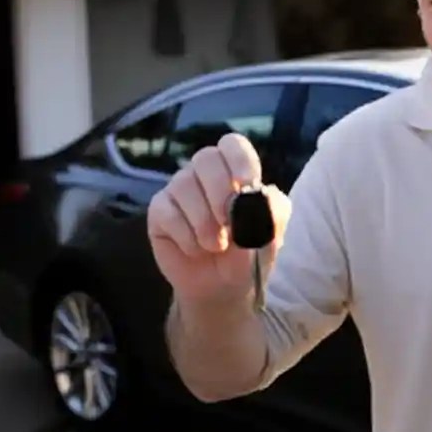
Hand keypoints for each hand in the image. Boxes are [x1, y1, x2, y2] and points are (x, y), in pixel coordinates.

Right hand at [147, 133, 290, 306]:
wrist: (224, 286)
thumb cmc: (249, 252)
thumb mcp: (271, 233)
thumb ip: (273, 210)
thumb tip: (261, 194)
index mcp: (234, 170)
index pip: (232, 145)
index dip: (239, 160)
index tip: (247, 184)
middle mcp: (204, 173)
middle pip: (205, 158)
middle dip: (219, 192)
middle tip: (229, 224)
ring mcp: (179, 189)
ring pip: (183, 185)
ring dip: (204, 222)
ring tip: (217, 246)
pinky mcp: (159, 211)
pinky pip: (167, 212)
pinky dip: (186, 236)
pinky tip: (196, 250)